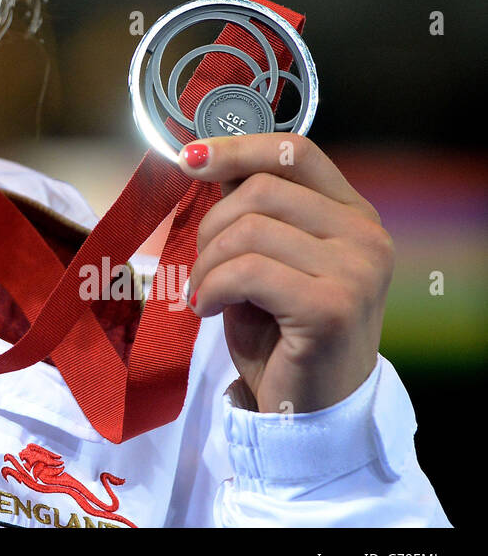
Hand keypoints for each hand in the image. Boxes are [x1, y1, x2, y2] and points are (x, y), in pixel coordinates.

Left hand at [182, 133, 393, 414]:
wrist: (305, 408)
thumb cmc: (280, 330)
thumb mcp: (266, 256)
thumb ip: (252, 210)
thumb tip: (206, 157)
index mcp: (353, 214)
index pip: (295, 151)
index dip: (237, 147)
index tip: (189, 157)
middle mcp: (366, 236)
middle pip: (261, 190)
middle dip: (211, 225)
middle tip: (202, 266)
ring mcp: (357, 271)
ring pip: (248, 230)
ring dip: (207, 264)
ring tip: (204, 293)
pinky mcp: (332, 306)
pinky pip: (246, 271)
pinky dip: (211, 288)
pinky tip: (208, 308)